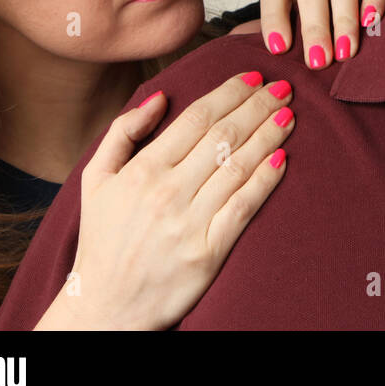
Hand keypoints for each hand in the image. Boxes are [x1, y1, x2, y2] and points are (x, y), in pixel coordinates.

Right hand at [36, 73, 293, 329]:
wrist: (105, 309)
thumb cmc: (102, 240)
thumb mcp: (95, 181)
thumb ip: (122, 133)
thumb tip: (159, 97)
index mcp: (142, 171)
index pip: (196, 118)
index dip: (229, 92)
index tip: (253, 76)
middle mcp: (167, 192)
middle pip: (224, 135)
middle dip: (258, 105)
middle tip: (283, 86)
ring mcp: (190, 222)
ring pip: (239, 166)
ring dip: (269, 134)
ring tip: (289, 113)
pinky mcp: (209, 251)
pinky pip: (244, 206)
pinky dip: (266, 179)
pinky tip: (283, 157)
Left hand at [239, 0, 384, 68]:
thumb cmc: (372, 25)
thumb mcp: (330, 33)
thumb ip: (289, 38)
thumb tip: (234, 49)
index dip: (273, 18)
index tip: (280, 50)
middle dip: (314, 27)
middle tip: (321, 63)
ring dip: (342, 18)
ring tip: (347, 52)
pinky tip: (375, 20)